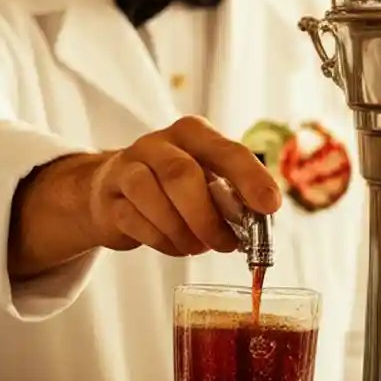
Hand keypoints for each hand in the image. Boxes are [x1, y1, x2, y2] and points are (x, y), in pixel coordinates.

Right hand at [9, 116, 280, 278]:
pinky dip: (162, 241)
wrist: (113, 190)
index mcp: (193, 133)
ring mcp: (128, 167)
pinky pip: (135, 222)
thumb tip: (259, 219)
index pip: (227, 151)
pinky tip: (175, 245)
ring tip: (198, 246)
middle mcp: (158, 143)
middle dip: (208, 217)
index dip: (250, 178)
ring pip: (154, 198)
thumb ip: (232, 195)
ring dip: (183, 232)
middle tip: (226, 244)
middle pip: (182, 175)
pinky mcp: (110, 197)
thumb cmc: (173, 187)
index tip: (270, 206)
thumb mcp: (207, 180)